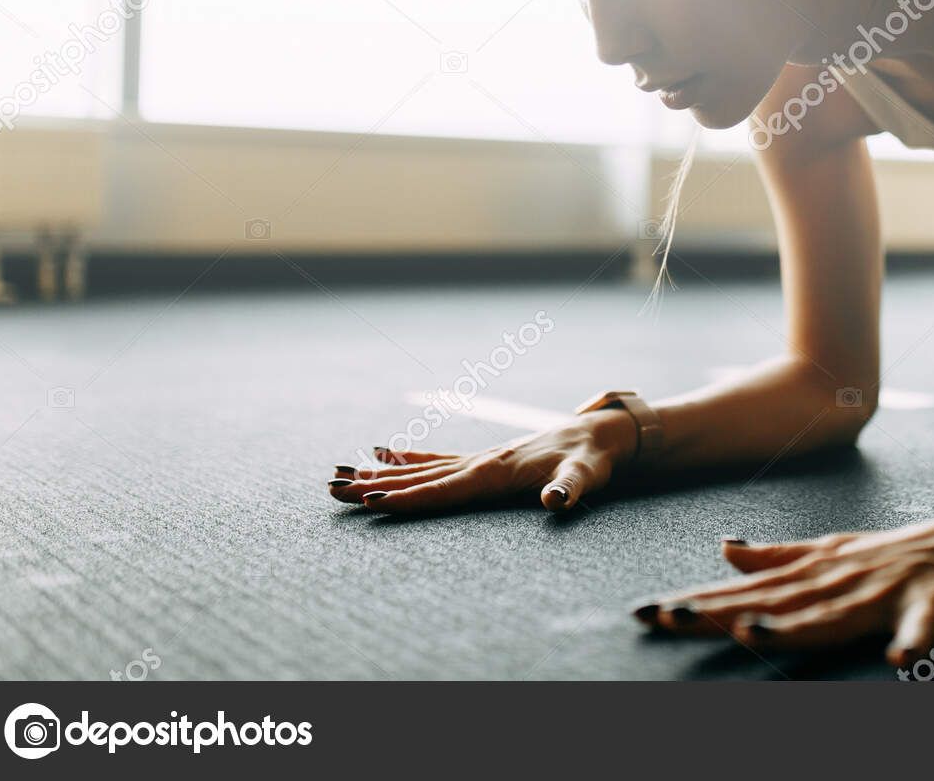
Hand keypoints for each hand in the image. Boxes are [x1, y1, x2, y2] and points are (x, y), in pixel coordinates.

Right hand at [327, 409, 638, 514]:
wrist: (602, 432)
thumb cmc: (594, 460)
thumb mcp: (588, 477)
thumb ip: (571, 489)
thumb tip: (557, 501)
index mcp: (495, 472)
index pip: (442, 489)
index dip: (406, 497)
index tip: (369, 500)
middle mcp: (480, 462)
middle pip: (419, 478)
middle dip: (375, 485)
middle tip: (331, 489)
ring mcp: (481, 458)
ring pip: (421, 468)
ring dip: (381, 473)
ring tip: (340, 473)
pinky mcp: (486, 459)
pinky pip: (437, 460)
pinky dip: (408, 459)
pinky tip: (382, 453)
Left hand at [631, 498, 933, 667]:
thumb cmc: (907, 550)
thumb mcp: (837, 549)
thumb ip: (781, 553)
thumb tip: (725, 546)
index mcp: (819, 568)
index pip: (749, 587)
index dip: (698, 599)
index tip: (646, 610)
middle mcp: (845, 576)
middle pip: (777, 598)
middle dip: (722, 609)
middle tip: (669, 616)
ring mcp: (890, 588)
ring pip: (837, 612)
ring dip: (797, 625)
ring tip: (753, 634)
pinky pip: (924, 628)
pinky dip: (912, 642)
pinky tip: (898, 660)